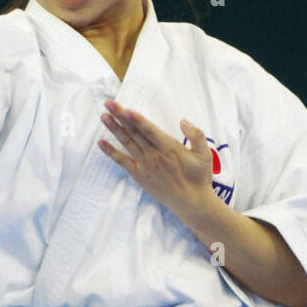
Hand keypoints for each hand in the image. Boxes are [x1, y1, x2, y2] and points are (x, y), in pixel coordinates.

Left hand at [98, 99, 215, 220]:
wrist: (191, 202)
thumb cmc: (199, 177)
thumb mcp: (205, 154)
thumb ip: (196, 135)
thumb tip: (183, 121)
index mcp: (169, 147)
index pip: (149, 130)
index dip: (136, 119)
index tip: (125, 109)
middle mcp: (154, 155)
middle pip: (134, 132)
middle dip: (120, 117)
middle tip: (108, 103)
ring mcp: (145, 165)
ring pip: (126, 143)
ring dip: (114, 129)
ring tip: (103, 116)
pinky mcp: (139, 175)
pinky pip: (122, 161)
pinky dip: (111, 152)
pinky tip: (101, 143)